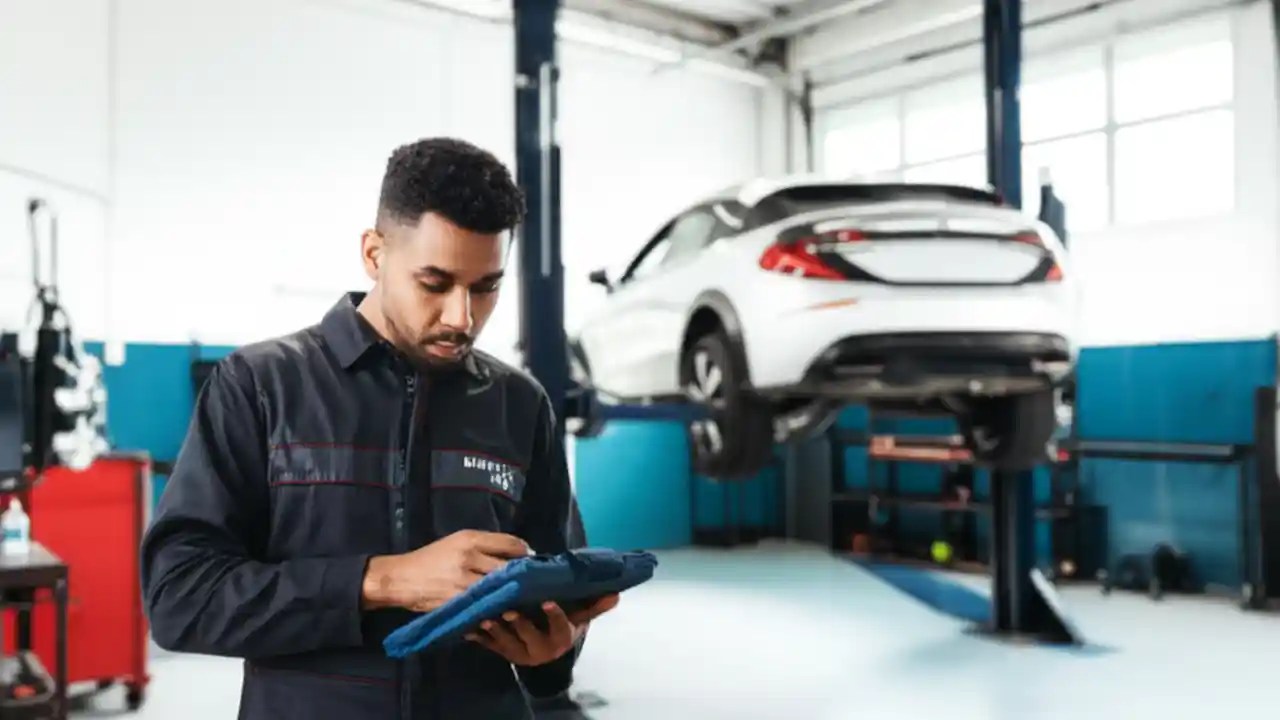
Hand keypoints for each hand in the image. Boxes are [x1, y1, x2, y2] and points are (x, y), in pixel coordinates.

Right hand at [362, 530, 529, 611]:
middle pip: (508, 568)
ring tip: (519, 601)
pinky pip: (482, 607)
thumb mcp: (457, 543)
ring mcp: (463, 581)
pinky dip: (493, 611)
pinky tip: (498, 613)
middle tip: (530, 585)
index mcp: (470, 539)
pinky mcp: (457, 602)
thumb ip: (485, 546)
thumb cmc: (431, 559)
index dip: (525, 554)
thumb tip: (518, 553)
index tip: (530, 563)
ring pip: (498, 591)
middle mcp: (469, 558)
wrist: (400, 578)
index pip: (511, 544)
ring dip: (510, 597)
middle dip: (521, 578)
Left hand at [464, 594, 620, 666]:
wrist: (547, 647)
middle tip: (509, 610)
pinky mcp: (503, 652)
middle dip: (519, 624)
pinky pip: (490, 646)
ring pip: (507, 643)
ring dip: (495, 631)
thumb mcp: (579, 617)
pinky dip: (479, 637)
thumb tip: (615, 594)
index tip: (547, 602)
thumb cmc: (564, 624)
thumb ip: (594, 606)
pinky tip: (470, 626)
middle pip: (530, 637)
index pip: (561, 627)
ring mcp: (520, 653)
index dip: (555, 616)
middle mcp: (541, 649)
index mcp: (561, 638)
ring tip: (485, 617)